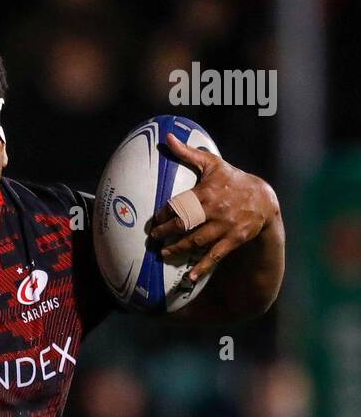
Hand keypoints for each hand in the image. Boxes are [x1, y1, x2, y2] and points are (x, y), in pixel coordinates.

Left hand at [149, 132, 279, 285]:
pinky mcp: (233, 240)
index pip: (179, 204)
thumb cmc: (233, 180)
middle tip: (153, 239)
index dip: (164, 214)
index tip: (155, 220)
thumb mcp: (213, 164)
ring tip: (164, 254)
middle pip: (184, 224)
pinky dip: (202, 268)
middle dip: (166, 233)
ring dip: (179, 249)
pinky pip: (214, 256)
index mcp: (206, 191)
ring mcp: (224, 227)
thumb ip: (189, 154)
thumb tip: (167, 138)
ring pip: (196, 241)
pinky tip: (190, 278)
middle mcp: (214, 210)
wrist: (263, 199)